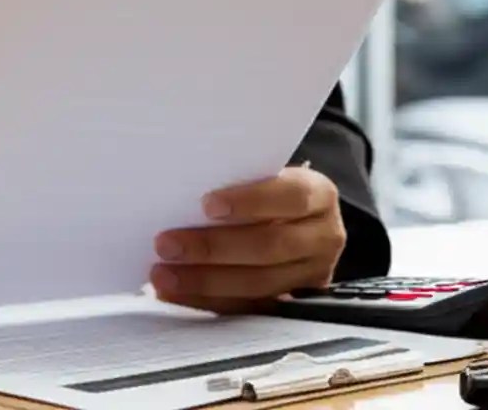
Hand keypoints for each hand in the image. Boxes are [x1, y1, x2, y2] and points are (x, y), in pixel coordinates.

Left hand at [151, 165, 345, 313]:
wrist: (301, 224)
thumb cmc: (271, 192)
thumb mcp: (268, 177)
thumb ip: (240, 183)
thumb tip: (184, 196)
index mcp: (320, 195)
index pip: (291, 197)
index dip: (250, 201)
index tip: (207, 205)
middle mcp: (324, 236)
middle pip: (270, 246)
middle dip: (213, 247)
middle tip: (167, 244)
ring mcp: (313, 274)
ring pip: (258, 284)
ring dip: (204, 281)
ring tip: (163, 274)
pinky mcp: (293, 303)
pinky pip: (247, 309)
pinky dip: (207, 301)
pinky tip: (176, 292)